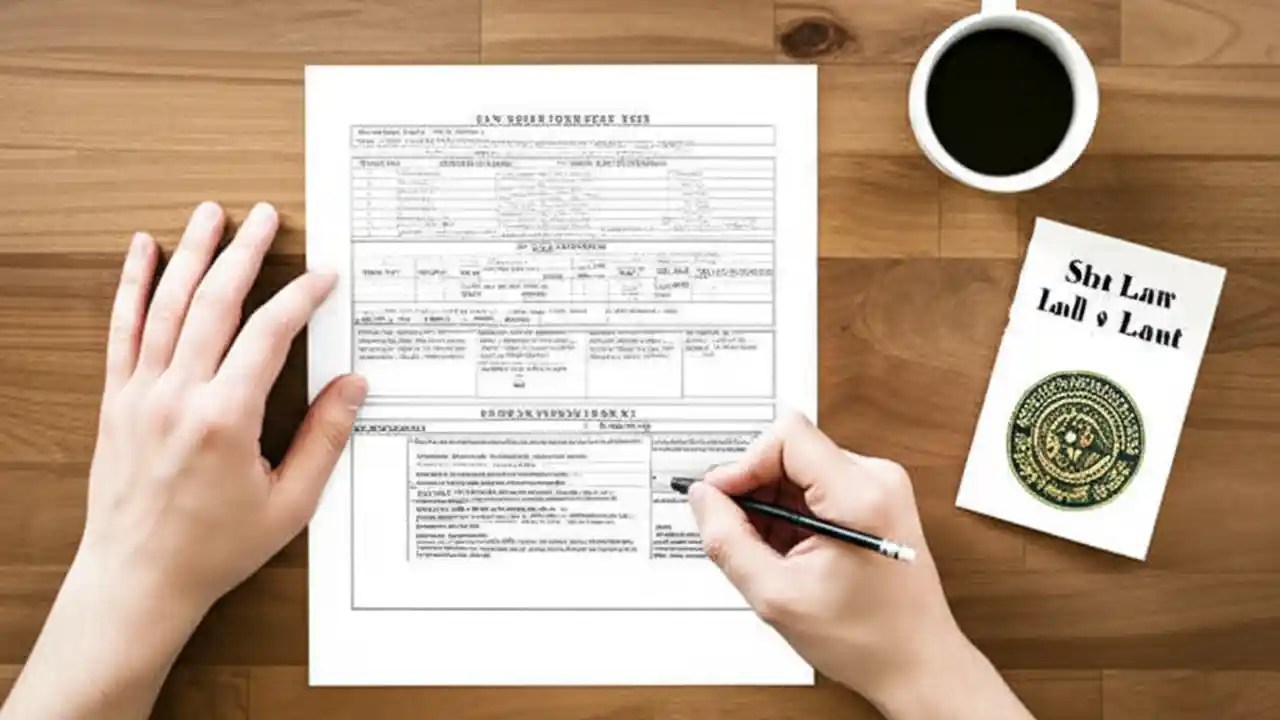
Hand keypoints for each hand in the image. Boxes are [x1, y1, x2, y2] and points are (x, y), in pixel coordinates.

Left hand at [1, 201, 364, 719]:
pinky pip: (123, 330)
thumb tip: (354, 386)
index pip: (269, 335)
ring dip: (191, 254)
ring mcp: (141, 394)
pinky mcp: (118, 400)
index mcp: (225, 418)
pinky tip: (142, 253)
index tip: (324, 275)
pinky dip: (132, 286)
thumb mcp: (289, 504)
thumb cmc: (213, 548)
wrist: (138, 579)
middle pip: (215, 303)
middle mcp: (178, 396)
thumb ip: (324, 439)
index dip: (300, 297)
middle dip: (243, 253)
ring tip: (209, 215)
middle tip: (263, 216)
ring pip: (168, 305)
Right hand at [688, 413, 1030, 719]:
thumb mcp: (777, 595)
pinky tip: (789, 552)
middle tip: (737, 533)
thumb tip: (703, 499)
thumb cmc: (868, 639)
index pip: (787, 436)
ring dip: (771, 505)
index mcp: (861, 496)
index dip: (743, 463)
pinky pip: (815, 485)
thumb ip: (728, 541)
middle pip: (790, 450)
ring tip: (769, 552)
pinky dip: (790, 514)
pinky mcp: (875, 498)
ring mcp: (879, 486)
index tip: (719, 495)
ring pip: (798, 468)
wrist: (917, 662)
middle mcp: (877, 479)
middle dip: (753, 489)